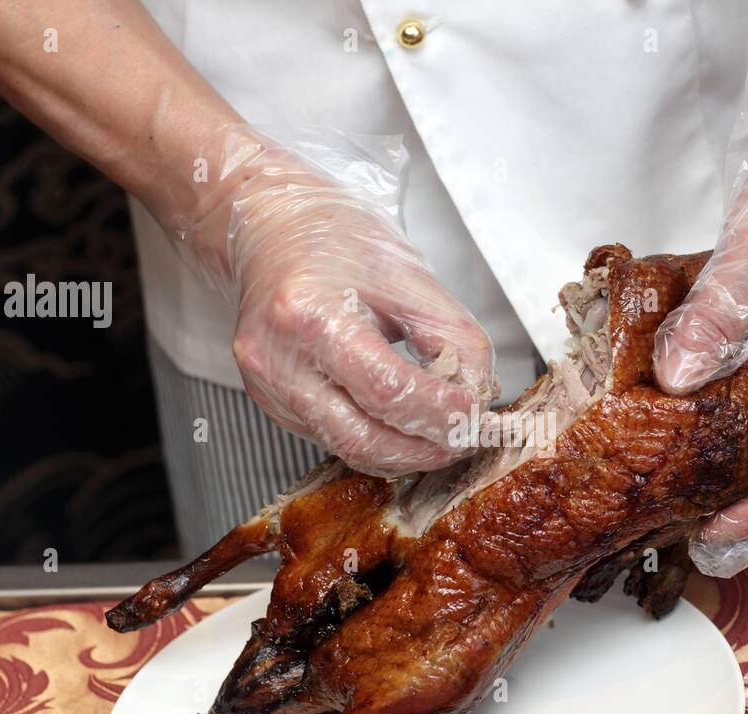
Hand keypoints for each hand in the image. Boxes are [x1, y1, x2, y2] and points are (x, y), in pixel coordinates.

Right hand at [175, 130, 495, 477]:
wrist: (273, 227)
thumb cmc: (337, 239)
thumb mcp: (413, 278)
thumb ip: (455, 339)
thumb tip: (478, 396)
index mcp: (310, 314)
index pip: (388, 391)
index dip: (441, 413)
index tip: (476, 414)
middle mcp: (277, 359)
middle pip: (364, 438)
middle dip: (426, 449)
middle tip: (465, 437)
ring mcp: (269, 387)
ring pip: (348, 449)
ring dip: (405, 453)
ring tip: (441, 433)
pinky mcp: (271, 403)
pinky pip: (333, 437)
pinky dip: (377, 438)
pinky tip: (401, 420)